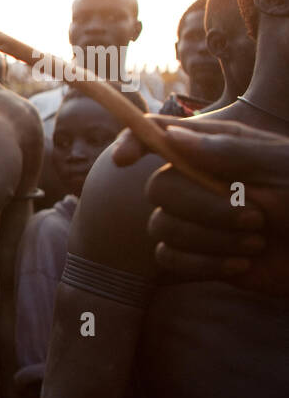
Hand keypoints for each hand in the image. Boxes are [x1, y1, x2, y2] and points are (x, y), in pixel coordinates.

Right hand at [111, 117, 288, 293]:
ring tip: (257, 243)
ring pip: (162, 226)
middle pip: (158, 188)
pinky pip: (168, 258)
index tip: (125, 160)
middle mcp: (197, 180)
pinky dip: (203, 264)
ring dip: (212, 239)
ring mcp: (194, 219)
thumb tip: (170, 135)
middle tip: (255, 218)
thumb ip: (227, 150)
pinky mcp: (196, 255)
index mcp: (216, 149)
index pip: (157, 134)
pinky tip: (241, 264)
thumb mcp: (281, 167)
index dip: (133, 141)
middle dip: (203, 208)